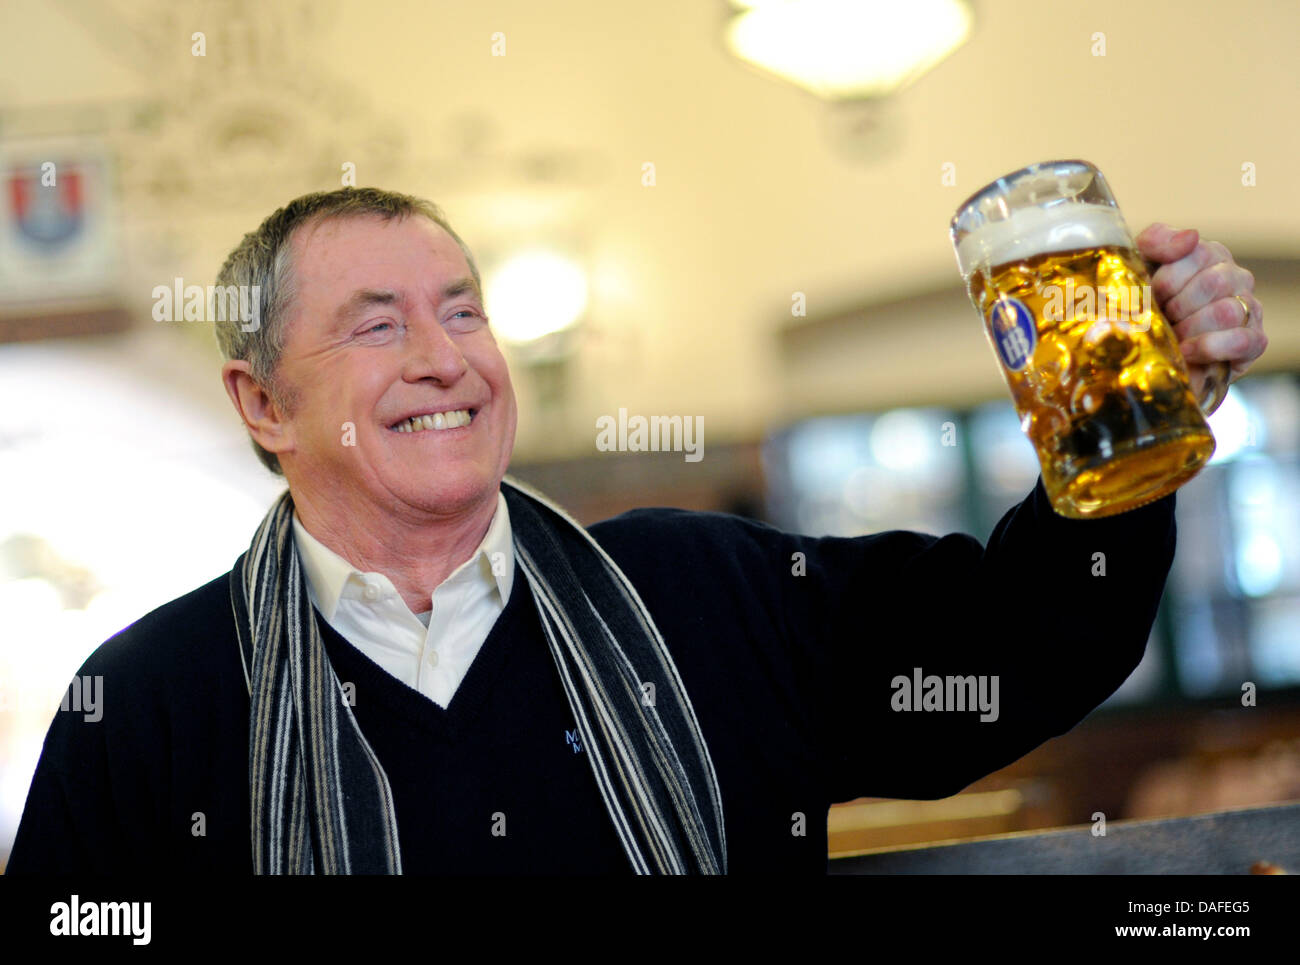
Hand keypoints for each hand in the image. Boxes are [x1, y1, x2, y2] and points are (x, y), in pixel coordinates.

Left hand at [1136, 223, 1266, 412]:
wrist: (1150, 357)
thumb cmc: (1146, 308)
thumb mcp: (1138, 269)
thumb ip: (1156, 242)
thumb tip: (1191, 237)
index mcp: (1210, 255)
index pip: (1197, 253)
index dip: (1167, 279)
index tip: (1151, 295)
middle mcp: (1235, 277)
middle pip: (1213, 283)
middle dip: (1176, 306)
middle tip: (1161, 319)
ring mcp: (1249, 308)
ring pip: (1226, 312)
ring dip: (1190, 328)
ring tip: (1172, 337)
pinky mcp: (1254, 342)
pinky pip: (1242, 340)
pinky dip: (1209, 347)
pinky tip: (1186, 351)